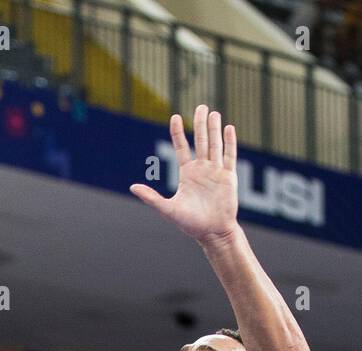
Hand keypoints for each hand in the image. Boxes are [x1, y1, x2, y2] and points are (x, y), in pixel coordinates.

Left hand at [129, 105, 238, 245]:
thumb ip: (151, 198)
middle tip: (201, 106)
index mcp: (187, 174)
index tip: (175, 116)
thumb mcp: (168, 209)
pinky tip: (229, 128)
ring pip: (215, 145)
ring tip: (213, 112)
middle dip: (200, 124)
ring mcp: (216, 171)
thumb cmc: (190, 224)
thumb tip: (132, 188)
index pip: (181, 147)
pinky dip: (229, 142)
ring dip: (214, 129)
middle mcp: (202, 169)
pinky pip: (229, 156)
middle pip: (200, 141)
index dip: (178, 132)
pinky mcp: (229, 177)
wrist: (212, 233)